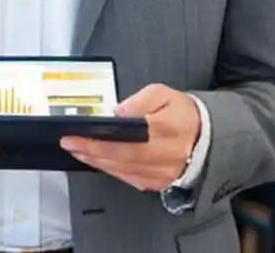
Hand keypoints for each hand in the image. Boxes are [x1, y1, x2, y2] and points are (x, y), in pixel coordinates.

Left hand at [60, 83, 200, 192]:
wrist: (205, 135)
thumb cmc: (180, 113)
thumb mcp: (162, 93)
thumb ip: (139, 100)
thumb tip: (118, 113)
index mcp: (169, 128)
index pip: (131, 137)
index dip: (101, 139)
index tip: (78, 134)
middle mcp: (168, 153)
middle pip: (124, 156)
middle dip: (92, 151)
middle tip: (70, 143)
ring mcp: (164, 171)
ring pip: (125, 170)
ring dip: (97, 162)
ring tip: (78, 150)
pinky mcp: (160, 181)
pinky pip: (131, 179)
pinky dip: (111, 170)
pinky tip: (97, 161)